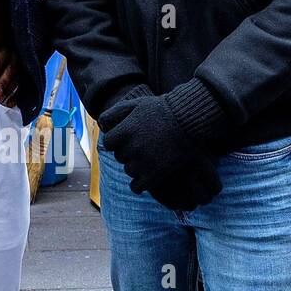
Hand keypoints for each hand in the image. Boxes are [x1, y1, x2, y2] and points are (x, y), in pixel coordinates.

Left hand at [0, 46, 19, 105]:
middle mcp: (13, 60)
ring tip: (1, 100)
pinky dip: (15, 97)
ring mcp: (18, 70)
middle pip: (12, 69)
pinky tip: (10, 104)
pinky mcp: (20, 80)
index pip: (4, 53)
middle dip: (4, 81)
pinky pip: (20, 89)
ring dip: (9, 91)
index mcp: (5, 50)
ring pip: (16, 80)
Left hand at [99, 91, 220, 208]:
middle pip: (120, 156)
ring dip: (135, 166)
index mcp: (125, 130)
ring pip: (128, 171)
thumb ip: (115, 112)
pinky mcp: (155, 174)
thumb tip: (101, 125)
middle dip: (128, 152)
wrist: (189, 119)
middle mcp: (131, 147)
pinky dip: (139, 184)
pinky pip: (137, 186)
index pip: (108, 143)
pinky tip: (146, 177)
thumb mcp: (136, 104)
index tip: (127, 139)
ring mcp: (143, 162)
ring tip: (148, 158)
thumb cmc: (162, 109)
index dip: (117, 141)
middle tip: (143, 146)